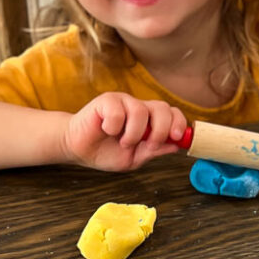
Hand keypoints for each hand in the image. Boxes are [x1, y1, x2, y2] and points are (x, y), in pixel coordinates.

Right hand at [63, 93, 187, 170]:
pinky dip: (114, 127)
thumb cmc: (106, 151)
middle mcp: (139, 107)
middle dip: (161, 129)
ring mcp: (123, 102)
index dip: (178, 123)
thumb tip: (177, 146)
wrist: (79, 150)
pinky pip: (118, 111)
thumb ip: (155, 150)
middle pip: (162, 107)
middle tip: (149, 144)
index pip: (172, 113)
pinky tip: (106, 130)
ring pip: (140, 111)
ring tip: (123, 142)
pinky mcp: (106, 100)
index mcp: (150, 120)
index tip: (176, 137)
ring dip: (133, 133)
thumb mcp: (135, 157)